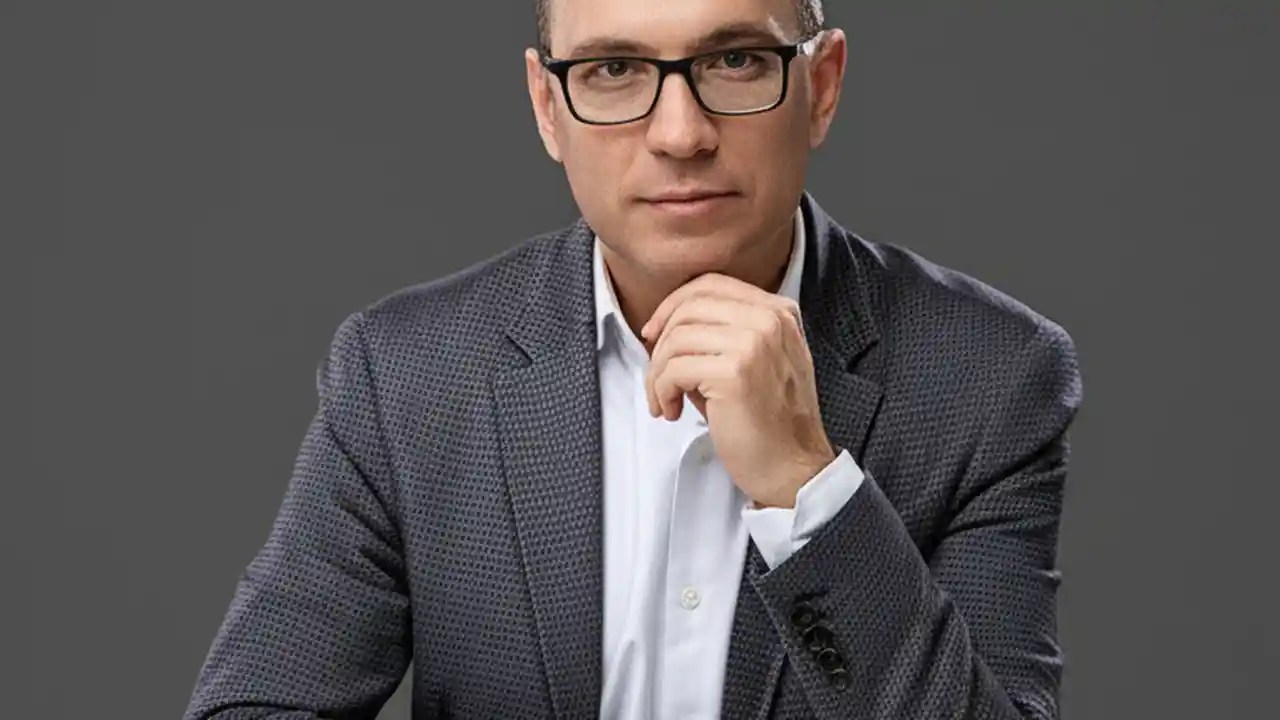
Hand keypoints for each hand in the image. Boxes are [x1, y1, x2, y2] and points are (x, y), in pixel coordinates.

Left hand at [640, 273, 836, 508]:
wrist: (795, 469)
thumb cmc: (770, 423)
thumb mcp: (757, 362)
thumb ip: (723, 333)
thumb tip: (662, 326)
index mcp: (778, 312)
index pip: (711, 284)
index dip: (673, 305)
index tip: (655, 332)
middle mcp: (770, 320)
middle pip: (689, 307)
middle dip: (660, 342)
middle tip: (657, 375)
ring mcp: (754, 343)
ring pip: (676, 338)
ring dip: (657, 373)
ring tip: (665, 401)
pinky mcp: (735, 372)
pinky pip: (674, 369)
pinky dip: (661, 391)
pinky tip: (671, 411)